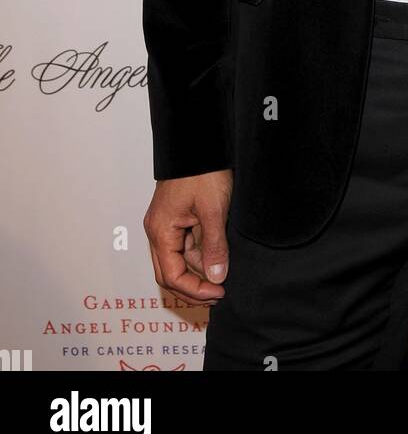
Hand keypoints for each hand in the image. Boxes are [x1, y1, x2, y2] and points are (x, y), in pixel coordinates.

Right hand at [143, 169, 232, 305]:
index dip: (194, 289)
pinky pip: (185, 243)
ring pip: (179, 258)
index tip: (218, 292)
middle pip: (170, 271)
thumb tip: (216, 277)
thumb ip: (214, 246)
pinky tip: (217, 252)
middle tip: (219, 291)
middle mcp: (158, 229)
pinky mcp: (176, 215)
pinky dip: (200, 252)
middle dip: (194, 284)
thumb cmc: (202, 170)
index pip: (172, 276)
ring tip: (223, 269)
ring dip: (199, 267)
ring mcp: (166, 222)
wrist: (199, 141)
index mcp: (161, 230)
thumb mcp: (213, 210)